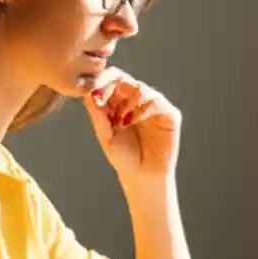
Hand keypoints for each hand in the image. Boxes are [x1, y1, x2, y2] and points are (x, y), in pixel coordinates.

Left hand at [82, 67, 180, 185]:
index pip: (112, 82)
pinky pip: (157, 101)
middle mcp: (137, 101)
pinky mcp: (169, 114)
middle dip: (113, 86)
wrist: (142, 177)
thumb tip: (88, 92)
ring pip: (141, 88)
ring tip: (122, 118)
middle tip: (104, 99)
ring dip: (128, 99)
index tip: (93, 88)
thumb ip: (97, 113)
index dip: (102, 80)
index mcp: (120, 103)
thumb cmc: (123, 158)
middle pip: (126, 80)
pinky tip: (136, 118)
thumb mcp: (105, 134)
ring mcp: (154, 106)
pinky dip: (145, 106)